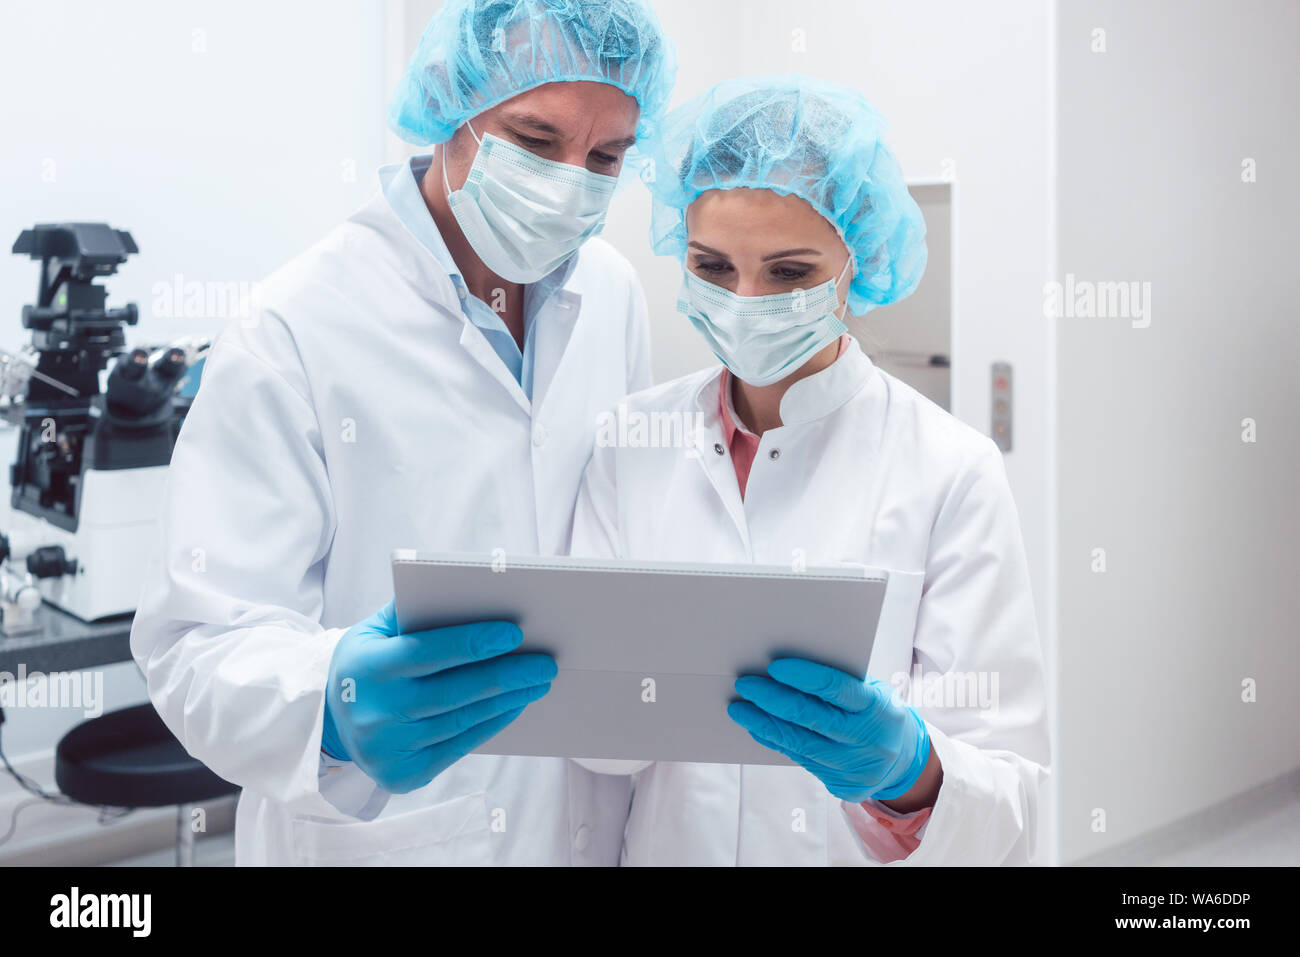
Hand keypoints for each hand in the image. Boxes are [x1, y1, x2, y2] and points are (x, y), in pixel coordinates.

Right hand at [322, 600, 554, 792]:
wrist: (329, 721)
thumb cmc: (364, 664)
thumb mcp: (373, 631)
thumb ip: (413, 611)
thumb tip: (471, 592)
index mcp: (367, 668)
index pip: (426, 653)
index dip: (472, 643)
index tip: (514, 633)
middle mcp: (375, 712)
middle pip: (453, 692)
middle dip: (506, 676)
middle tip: (544, 663)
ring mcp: (388, 748)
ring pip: (461, 721)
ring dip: (506, 700)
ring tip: (537, 682)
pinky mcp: (402, 774)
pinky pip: (459, 747)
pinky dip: (491, 724)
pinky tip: (514, 706)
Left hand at [727, 658, 928, 802]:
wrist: (906, 761)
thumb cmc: (880, 712)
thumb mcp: (873, 691)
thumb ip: (841, 682)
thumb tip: (788, 667)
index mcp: (877, 707)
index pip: (836, 688)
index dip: (804, 677)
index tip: (775, 666)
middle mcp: (867, 739)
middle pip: (811, 718)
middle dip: (773, 700)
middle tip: (747, 685)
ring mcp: (855, 766)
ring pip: (801, 743)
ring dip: (764, 724)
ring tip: (740, 708)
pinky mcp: (843, 784)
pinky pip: (801, 760)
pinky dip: (776, 741)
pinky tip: (758, 728)